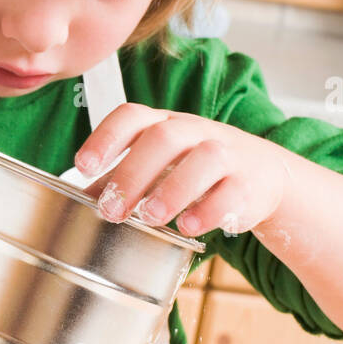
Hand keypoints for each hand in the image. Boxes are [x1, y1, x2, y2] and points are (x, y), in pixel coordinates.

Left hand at [73, 104, 289, 237]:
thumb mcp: (160, 165)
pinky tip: (188, 227)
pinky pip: (232, 192)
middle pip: (164, 137)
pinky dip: (208, 211)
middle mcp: (196, 132)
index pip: (132, 116)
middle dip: (133, 173)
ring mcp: (226, 155)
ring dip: (172, 190)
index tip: (83, 167)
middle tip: (110, 210)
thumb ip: (123, 177)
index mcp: (165, 124)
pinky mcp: (249, 184)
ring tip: (150, 217)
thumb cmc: (198, 168)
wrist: (264, 175)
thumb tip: (79, 198)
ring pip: (203, 159)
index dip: (105, 138)